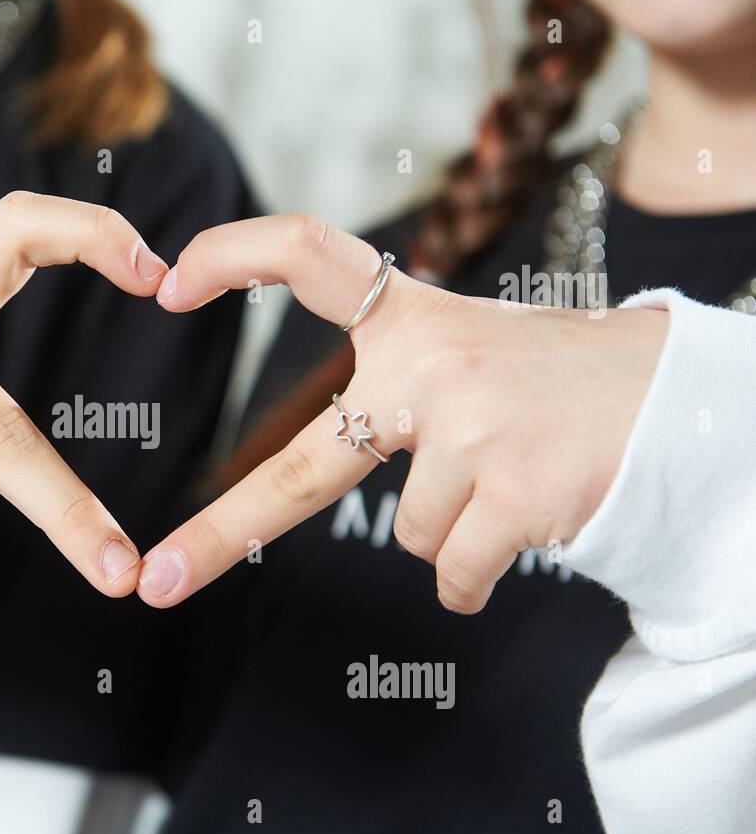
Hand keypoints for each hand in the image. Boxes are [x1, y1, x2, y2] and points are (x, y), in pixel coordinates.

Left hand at [137, 214, 668, 612]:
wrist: (674, 401)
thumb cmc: (552, 382)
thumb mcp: (470, 348)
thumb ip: (398, 386)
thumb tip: (324, 494)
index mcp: (413, 318)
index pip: (308, 254)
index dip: (233, 257)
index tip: (169, 284)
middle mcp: (431, 366)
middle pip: (300, 468)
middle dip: (222, 534)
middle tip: (158, 579)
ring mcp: (471, 430)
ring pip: (410, 531)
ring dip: (453, 525)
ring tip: (514, 476)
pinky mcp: (511, 494)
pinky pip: (454, 572)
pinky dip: (477, 576)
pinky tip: (525, 524)